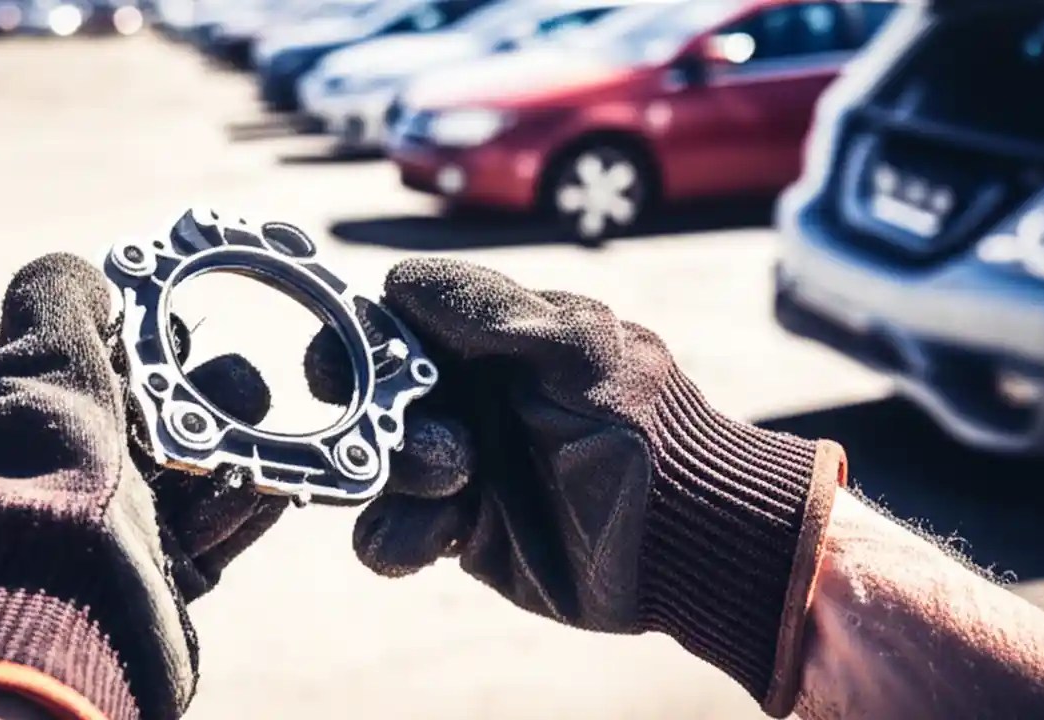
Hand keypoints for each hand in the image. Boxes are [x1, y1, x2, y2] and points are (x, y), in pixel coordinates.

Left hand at [0, 254, 282, 719]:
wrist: (58, 611)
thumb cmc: (43, 476)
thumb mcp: (37, 363)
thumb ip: (57, 301)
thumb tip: (86, 265)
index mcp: (44, 417)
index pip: (111, 358)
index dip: (153, 334)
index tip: (183, 322)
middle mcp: (80, 471)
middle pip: (170, 412)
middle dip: (210, 393)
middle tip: (234, 386)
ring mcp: (126, 525)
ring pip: (206, 468)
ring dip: (241, 449)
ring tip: (261, 442)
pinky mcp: (169, 573)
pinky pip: (224, 528)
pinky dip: (253, 504)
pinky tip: (284, 484)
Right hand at [311, 258, 845, 717]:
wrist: (685, 532)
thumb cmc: (641, 422)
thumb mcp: (575, 347)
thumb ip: (489, 310)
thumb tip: (399, 282)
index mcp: (483, 341)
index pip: (392, 324)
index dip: (361, 338)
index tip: (358, 359)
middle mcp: (459, 399)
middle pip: (361, 395)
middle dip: (363, 408)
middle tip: (399, 424)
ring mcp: (454, 467)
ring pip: (369, 465)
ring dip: (397, 472)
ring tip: (459, 480)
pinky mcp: (457, 533)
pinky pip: (391, 534)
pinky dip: (400, 536)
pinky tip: (444, 534)